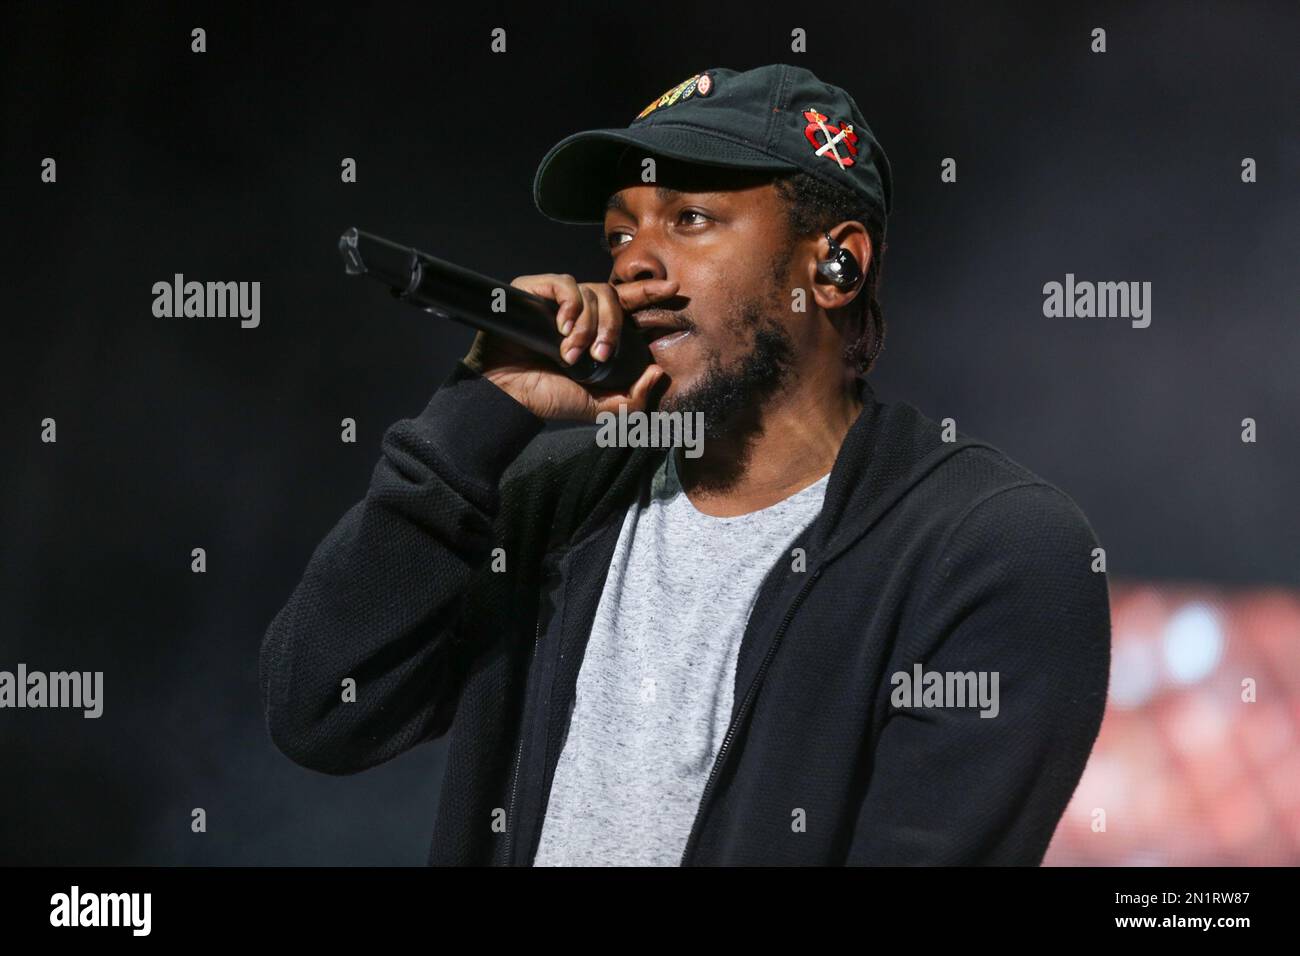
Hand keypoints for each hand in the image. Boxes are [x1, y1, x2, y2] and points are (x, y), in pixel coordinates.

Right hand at [462, 273, 679, 421]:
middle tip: (601, 355)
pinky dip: (570, 304)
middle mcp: (577, 314)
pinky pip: (565, 284)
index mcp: (594, 333)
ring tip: (571, 351)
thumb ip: (630, 399)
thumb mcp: (597, 407)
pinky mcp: (533, 291)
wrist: (506, 396)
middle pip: (612, 298)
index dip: (649, 294)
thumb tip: (657, 373)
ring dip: (588, 325)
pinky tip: (562, 327)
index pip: (626, 305)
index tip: (674, 290)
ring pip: (591, 292)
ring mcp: (555, 301)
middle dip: (612, 327)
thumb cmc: (544, 398)